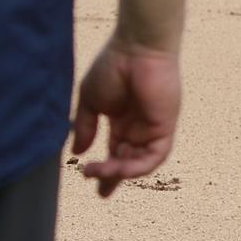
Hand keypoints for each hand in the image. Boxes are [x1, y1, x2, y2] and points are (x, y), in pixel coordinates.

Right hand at [71, 38, 181, 197]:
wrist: (135, 49)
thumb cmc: (111, 67)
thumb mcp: (90, 102)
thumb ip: (84, 127)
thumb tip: (77, 152)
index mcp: (120, 120)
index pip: (114, 151)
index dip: (104, 168)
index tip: (90, 180)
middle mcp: (137, 128)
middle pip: (127, 161)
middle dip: (113, 178)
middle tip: (100, 191)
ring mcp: (151, 129)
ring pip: (139, 163)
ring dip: (119, 172)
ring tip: (98, 173)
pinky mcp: (163, 128)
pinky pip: (153, 156)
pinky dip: (136, 166)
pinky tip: (117, 168)